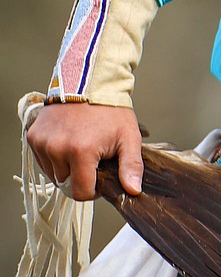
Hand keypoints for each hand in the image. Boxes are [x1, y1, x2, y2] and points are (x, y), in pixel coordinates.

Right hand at [26, 102, 143, 200]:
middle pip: (66, 184)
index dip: (94, 191)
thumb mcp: (129, 138)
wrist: (88, 82)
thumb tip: (133, 191)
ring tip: (80, 149)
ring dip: (66, 168)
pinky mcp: (32, 136)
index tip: (100, 177)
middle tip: (93, 159)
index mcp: (81, 151)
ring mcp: (42, 142)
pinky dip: (54, 158)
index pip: (80, 193)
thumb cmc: (110, 110)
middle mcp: (56, 148)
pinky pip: (42, 161)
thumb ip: (131, 166)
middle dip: (80, 177)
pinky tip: (67, 143)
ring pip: (53, 174)